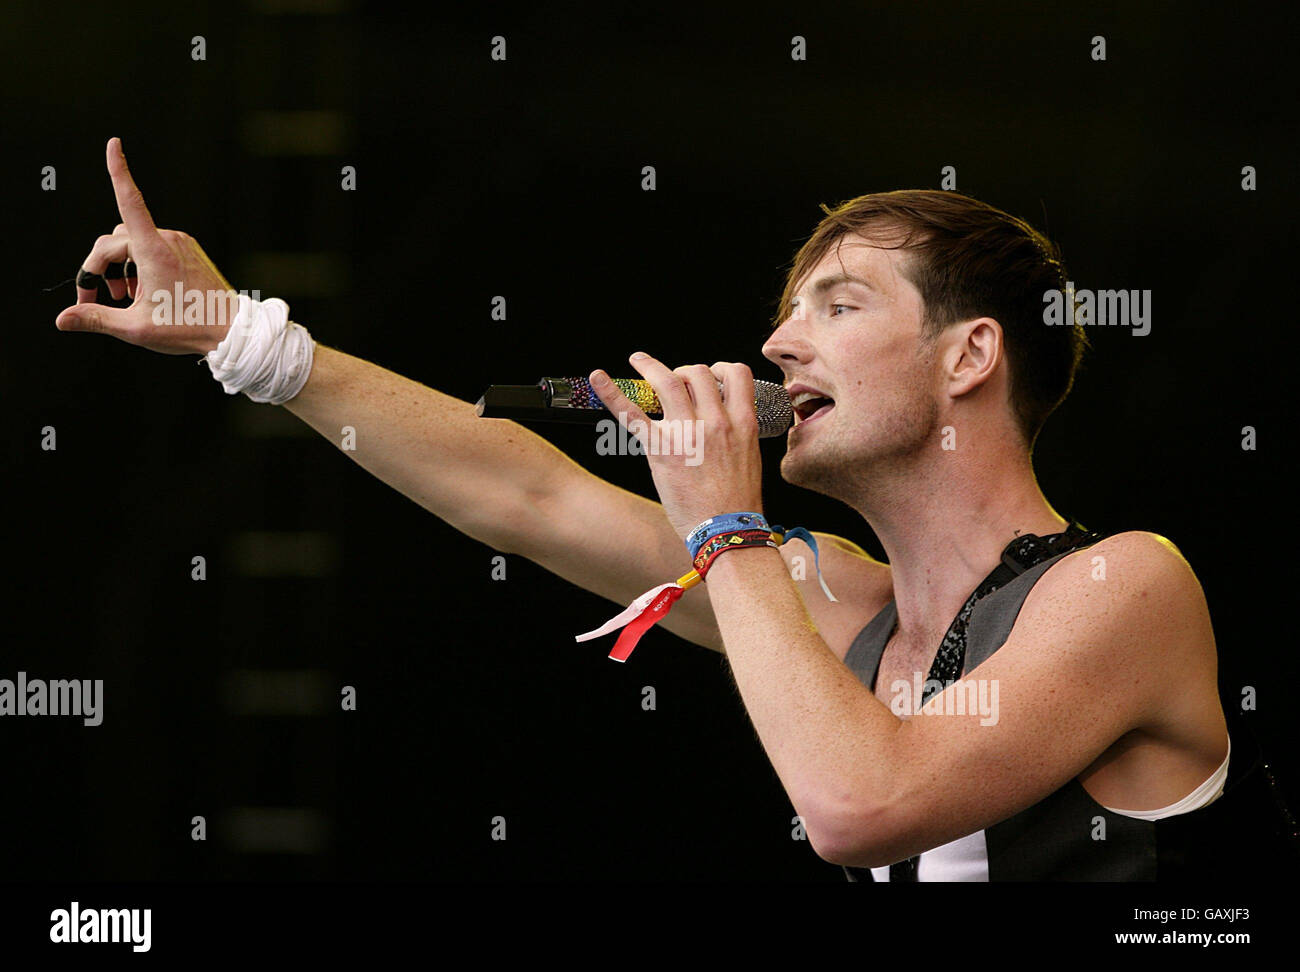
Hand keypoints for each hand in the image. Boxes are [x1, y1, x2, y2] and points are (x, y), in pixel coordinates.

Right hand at [55, 137, 238, 355]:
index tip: (113, 143)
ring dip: (118, 267)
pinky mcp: (187, 251)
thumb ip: (95, 318)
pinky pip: (151, 248)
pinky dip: (138, 266)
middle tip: (94, 299)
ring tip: (125, 298)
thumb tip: (62, 319)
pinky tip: (143, 292)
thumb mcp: (135, 328)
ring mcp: (179, 244)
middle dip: (99, 267)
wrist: (231, 332)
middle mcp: (168, 240)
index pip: (130, 201)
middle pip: (114, 239)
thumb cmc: (189, 328)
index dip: (118, 171)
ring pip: (131, 243)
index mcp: (154, 251)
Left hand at [589, 352, 764, 541]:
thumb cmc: (738, 503)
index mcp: (743, 423)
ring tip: (640, 362)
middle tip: (674, 380)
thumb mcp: (749, 458)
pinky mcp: (662, 449)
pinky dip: (611, 393)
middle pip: (698, 373)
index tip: (710, 375)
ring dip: (652, 367)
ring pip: (669, 381)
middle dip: (684, 371)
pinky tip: (598, 378)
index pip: (736, 374)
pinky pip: (632, 414)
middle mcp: (717, 422)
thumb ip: (735, 433)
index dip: (720, 369)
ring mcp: (688, 433)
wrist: (727, 531)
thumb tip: (719, 421)